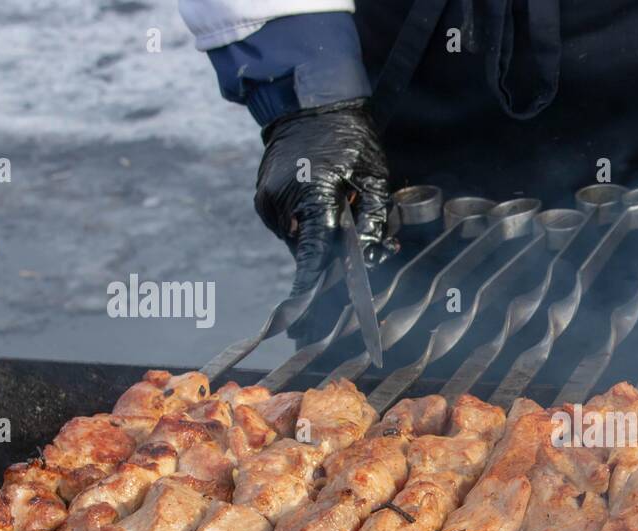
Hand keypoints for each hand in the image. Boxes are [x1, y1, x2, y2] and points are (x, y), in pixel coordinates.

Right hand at [254, 99, 393, 299]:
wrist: (310, 102)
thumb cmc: (351, 139)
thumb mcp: (374, 179)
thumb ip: (371, 223)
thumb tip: (368, 263)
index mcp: (311, 195)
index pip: (313, 257)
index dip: (313, 292)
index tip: (306, 322)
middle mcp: (282, 202)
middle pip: (309, 254)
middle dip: (331, 265)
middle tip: (354, 271)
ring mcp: (268, 200)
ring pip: (300, 242)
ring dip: (321, 242)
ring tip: (344, 213)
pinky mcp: (263, 198)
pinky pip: (290, 226)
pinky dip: (308, 225)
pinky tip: (324, 203)